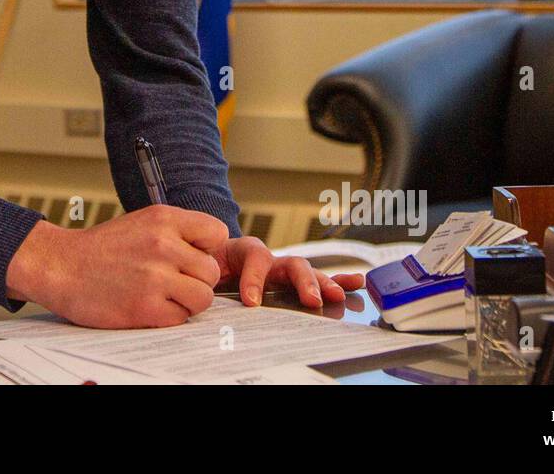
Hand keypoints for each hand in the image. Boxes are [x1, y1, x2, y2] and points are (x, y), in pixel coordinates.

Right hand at [6, 205, 228, 328]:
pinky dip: (168, 316)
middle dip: (195, 280)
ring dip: (186, 301)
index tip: (191, 256)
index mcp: (163, 219)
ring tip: (164, 295)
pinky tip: (148, 305)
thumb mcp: (142, 223)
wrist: (61, 266)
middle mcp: (162, 244)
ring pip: (203, 297)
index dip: (206, 248)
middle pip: (212, 271)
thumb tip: (213, 253)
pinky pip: (181, 318)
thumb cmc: (102, 248)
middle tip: (172, 281)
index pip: (216, 232)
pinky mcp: (146, 306)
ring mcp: (155, 276)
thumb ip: (178, 232)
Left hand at [212, 236, 364, 307]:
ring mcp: (280, 269)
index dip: (254, 277)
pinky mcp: (288, 282)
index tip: (251, 301)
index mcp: (241, 251)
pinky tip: (354, 283)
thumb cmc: (201, 265)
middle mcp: (266, 259)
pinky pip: (315, 279)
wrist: (200, 258)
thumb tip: (199, 294)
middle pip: (289, 263)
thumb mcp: (199, 268)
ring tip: (338, 295)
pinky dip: (335, 280)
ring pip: (306, 272)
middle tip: (312, 300)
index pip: (255, 256)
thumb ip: (202, 277)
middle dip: (303, 281)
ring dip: (323, 283)